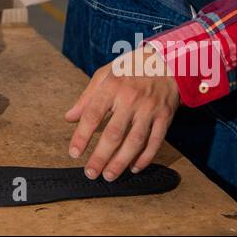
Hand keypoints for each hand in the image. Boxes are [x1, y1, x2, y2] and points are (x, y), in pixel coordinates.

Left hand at [64, 44, 179, 180]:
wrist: (167, 61)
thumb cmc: (131, 68)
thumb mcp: (105, 74)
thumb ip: (87, 97)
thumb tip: (69, 117)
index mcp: (112, 86)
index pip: (93, 114)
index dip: (82, 135)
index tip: (74, 152)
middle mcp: (131, 99)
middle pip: (114, 133)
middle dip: (100, 156)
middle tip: (91, 173)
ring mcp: (149, 109)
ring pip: (135, 141)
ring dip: (121, 161)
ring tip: (109, 175)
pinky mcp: (165, 117)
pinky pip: (155, 141)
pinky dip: (145, 157)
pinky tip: (134, 167)